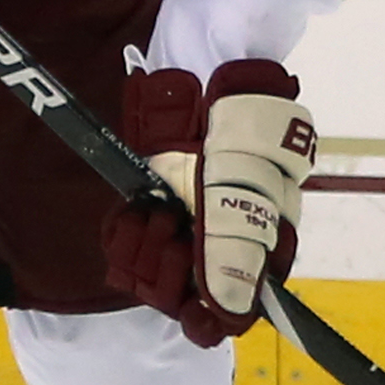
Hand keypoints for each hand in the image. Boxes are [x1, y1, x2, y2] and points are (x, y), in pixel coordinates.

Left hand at [102, 59, 316, 347]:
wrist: (204, 65)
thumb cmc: (238, 115)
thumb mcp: (246, 179)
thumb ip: (236, 244)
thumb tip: (226, 313)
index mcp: (261, 238)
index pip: (240, 307)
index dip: (215, 319)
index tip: (195, 317)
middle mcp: (221, 239)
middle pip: (189, 302)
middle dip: (171, 275)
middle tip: (169, 231)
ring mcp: (183, 226)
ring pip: (152, 281)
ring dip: (145, 252)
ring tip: (152, 215)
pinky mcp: (146, 211)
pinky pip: (124, 252)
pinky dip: (123, 237)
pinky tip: (131, 212)